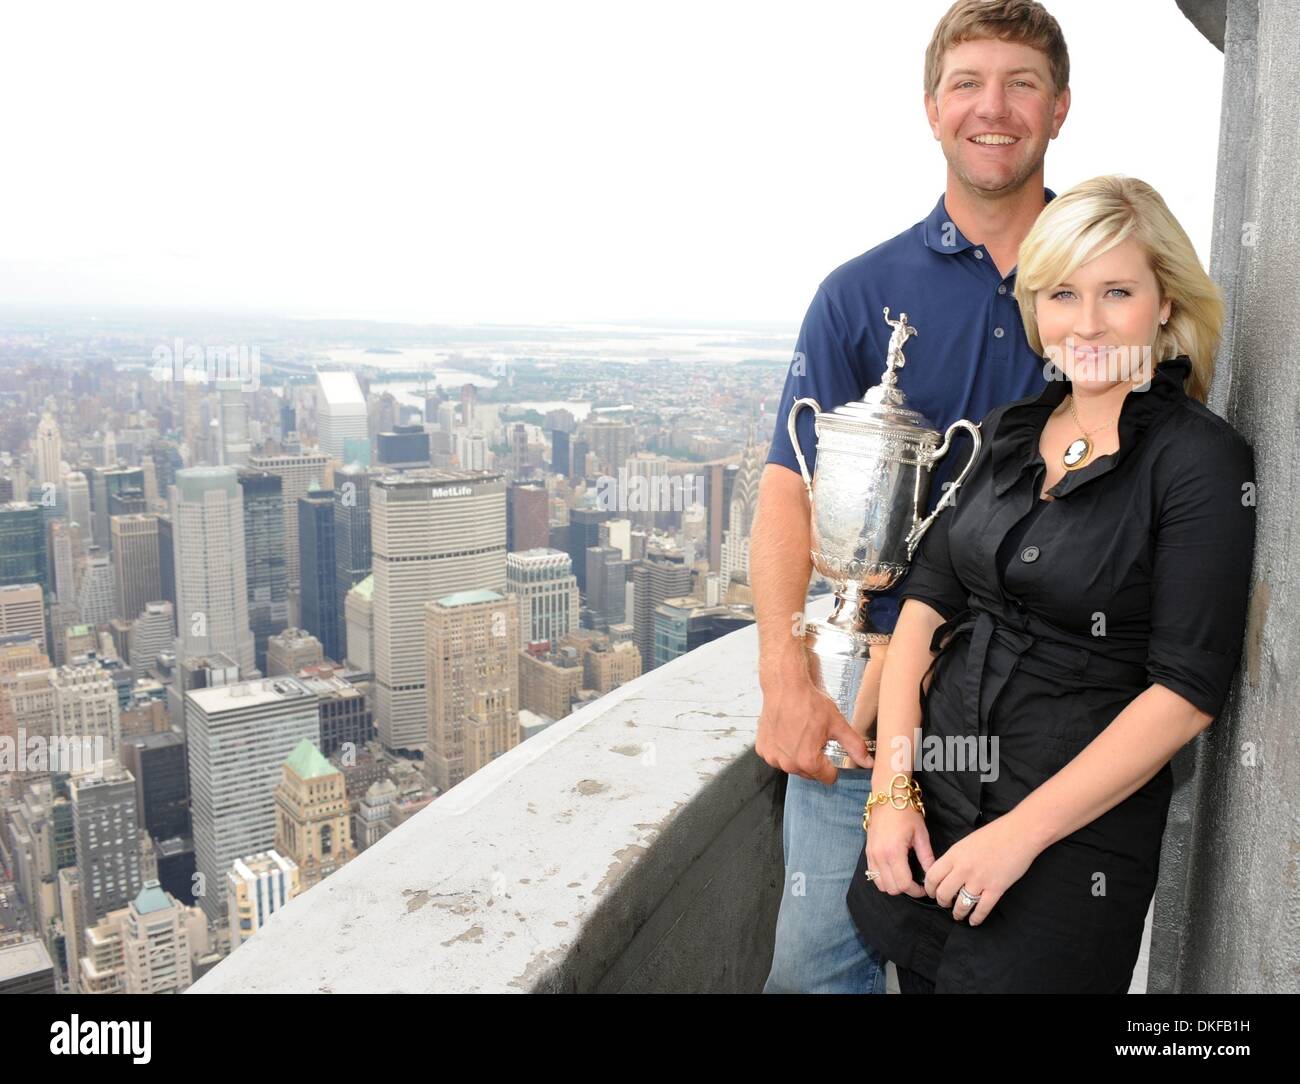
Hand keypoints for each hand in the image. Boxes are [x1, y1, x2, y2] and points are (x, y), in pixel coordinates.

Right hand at [756, 665, 872, 783]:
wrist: (784, 687)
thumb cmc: (808, 703)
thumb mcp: (837, 724)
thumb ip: (854, 746)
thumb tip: (868, 763)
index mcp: (808, 761)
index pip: (828, 778)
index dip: (832, 766)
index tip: (829, 750)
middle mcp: (788, 763)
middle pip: (809, 773)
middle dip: (814, 760)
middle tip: (814, 738)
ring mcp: (772, 757)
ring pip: (792, 766)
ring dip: (797, 756)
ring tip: (800, 734)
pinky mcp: (762, 749)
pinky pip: (777, 757)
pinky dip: (782, 750)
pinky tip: (787, 733)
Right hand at [865, 801, 932, 897]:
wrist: (887, 797)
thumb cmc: (906, 812)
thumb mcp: (921, 835)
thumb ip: (927, 858)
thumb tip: (932, 875)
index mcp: (894, 852)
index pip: (904, 884)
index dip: (916, 891)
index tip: (925, 888)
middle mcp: (879, 856)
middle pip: (892, 888)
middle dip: (906, 890)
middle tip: (917, 883)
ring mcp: (871, 855)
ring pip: (880, 885)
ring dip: (894, 885)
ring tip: (905, 877)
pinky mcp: (867, 853)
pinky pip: (873, 875)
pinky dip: (884, 879)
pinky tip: (894, 871)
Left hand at [924, 813, 1040, 925]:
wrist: (1019, 834)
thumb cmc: (994, 834)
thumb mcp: (966, 842)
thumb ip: (955, 858)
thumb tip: (947, 873)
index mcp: (954, 855)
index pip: (932, 876)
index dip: (930, 888)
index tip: (931, 892)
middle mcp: (964, 869)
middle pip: (943, 893)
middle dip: (942, 902)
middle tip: (945, 904)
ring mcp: (980, 880)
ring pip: (961, 905)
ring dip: (957, 913)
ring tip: (958, 914)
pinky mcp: (996, 889)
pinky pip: (982, 910)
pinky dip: (976, 918)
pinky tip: (973, 921)